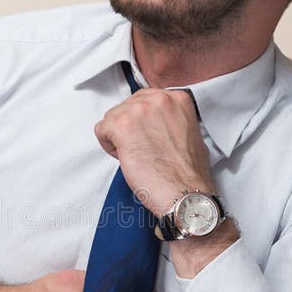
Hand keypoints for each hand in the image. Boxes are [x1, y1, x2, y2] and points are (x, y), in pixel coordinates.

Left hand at [95, 88, 212, 215]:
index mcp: (177, 98)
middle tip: (142, 149)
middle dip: (129, 128)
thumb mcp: (190, 132)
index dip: (143, 122)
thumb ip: (171, 119)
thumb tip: (157, 123)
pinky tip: (125, 158)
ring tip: (136, 155)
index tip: (147, 137)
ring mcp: (139, 110)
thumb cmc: (187, 172)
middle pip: (126, 107)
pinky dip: (108, 146)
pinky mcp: (122, 126)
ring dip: (118, 138)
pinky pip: (101, 129)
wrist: (183, 193)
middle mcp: (159, 99)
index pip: (144, 100)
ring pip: (112, 118)